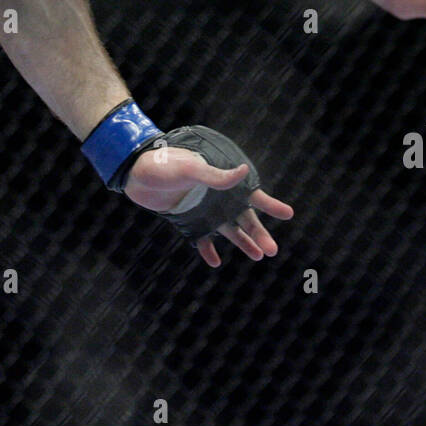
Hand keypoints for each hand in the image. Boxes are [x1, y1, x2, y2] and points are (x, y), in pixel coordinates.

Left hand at [123, 140, 293, 267]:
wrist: (136, 172)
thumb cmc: (164, 164)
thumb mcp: (190, 168)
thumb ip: (215, 176)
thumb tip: (244, 172)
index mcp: (222, 181)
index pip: (252, 195)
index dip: (271, 205)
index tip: (288, 214)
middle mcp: (217, 197)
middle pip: (244, 218)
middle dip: (259, 234)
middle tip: (271, 250)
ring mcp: (204, 210)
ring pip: (229, 230)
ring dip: (242, 243)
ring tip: (258, 256)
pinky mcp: (189, 222)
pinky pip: (203, 239)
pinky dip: (209, 250)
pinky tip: (216, 261)